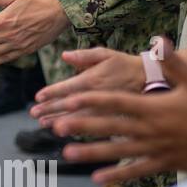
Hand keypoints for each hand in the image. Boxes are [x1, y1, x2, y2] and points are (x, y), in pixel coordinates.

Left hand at [29, 48, 144, 124]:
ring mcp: (104, 108)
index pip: (68, 87)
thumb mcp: (106, 54)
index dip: (52, 92)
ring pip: (79, 117)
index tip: (37, 97)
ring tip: (44, 123)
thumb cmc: (126, 64)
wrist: (152, 79)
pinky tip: (67, 132)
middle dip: (50, 109)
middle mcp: (96, 95)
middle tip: (34, 114)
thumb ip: (85, 56)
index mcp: (93, 78)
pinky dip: (77, 128)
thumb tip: (64, 55)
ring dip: (60, 120)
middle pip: (70, 104)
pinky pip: (91, 125)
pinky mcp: (112, 117)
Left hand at [45, 45, 186, 183]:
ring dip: (91, 152)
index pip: (114, 102)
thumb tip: (158, 40)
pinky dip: (116, 175)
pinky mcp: (165, 164)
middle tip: (55, 127)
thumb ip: (173, 62)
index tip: (67, 100)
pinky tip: (96, 179)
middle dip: (81, 126)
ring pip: (117, 151)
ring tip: (67, 154)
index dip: (89, 101)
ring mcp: (155, 149)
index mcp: (152, 107)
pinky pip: (136, 170)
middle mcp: (149, 129)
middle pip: (109, 127)